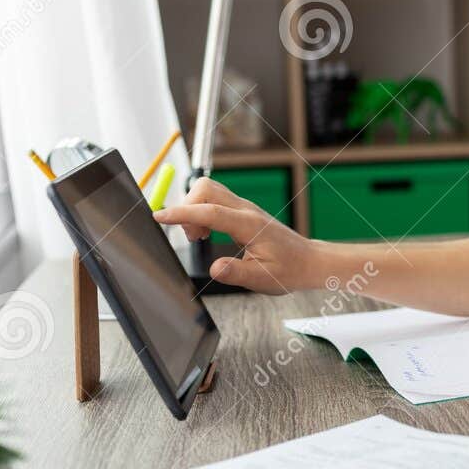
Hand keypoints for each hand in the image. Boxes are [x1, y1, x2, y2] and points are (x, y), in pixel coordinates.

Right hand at [152, 176, 318, 293]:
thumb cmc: (289, 270)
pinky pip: (215, 200)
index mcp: (249, 225)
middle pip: (206, 189)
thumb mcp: (262, 279)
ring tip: (200, 236)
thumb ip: (236, 273)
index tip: (159, 216)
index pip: (210, 211)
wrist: (309, 261)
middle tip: (192, 236)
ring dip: (194, 209)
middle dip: (187, 207)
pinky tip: (208, 232)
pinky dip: (202, 212)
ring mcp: (245, 208)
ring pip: (209, 191)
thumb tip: (214, 268)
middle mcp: (246, 211)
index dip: (182, 213)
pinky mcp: (242, 211)